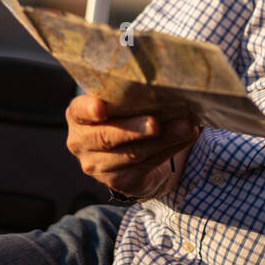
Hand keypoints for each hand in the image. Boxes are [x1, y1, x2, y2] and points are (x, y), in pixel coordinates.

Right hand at [65, 95, 200, 200]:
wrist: (128, 156)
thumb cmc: (125, 116)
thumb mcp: (121, 102)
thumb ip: (131, 94)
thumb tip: (166, 83)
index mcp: (78, 115)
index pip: (79, 110)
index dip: (89, 109)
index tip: (101, 107)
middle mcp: (81, 141)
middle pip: (107, 136)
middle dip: (134, 128)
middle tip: (156, 122)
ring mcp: (97, 165)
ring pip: (132, 153)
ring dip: (164, 139)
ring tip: (186, 126)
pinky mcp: (118, 181)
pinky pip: (146, 166)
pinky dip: (170, 149)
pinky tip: (185, 137)